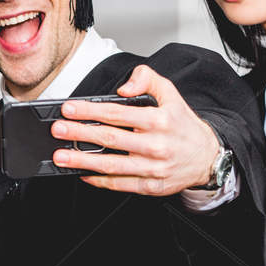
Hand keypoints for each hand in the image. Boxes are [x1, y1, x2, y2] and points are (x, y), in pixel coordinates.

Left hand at [50, 64, 220, 194]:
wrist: (207, 156)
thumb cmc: (183, 125)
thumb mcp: (171, 93)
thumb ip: (147, 79)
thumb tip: (123, 87)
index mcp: (158, 120)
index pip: (117, 113)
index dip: (90, 111)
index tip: (69, 109)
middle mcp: (155, 145)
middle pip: (110, 139)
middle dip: (79, 134)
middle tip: (58, 130)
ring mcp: (153, 168)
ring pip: (112, 166)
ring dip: (83, 162)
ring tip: (62, 156)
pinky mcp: (152, 186)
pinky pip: (121, 184)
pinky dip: (100, 181)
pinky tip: (83, 174)